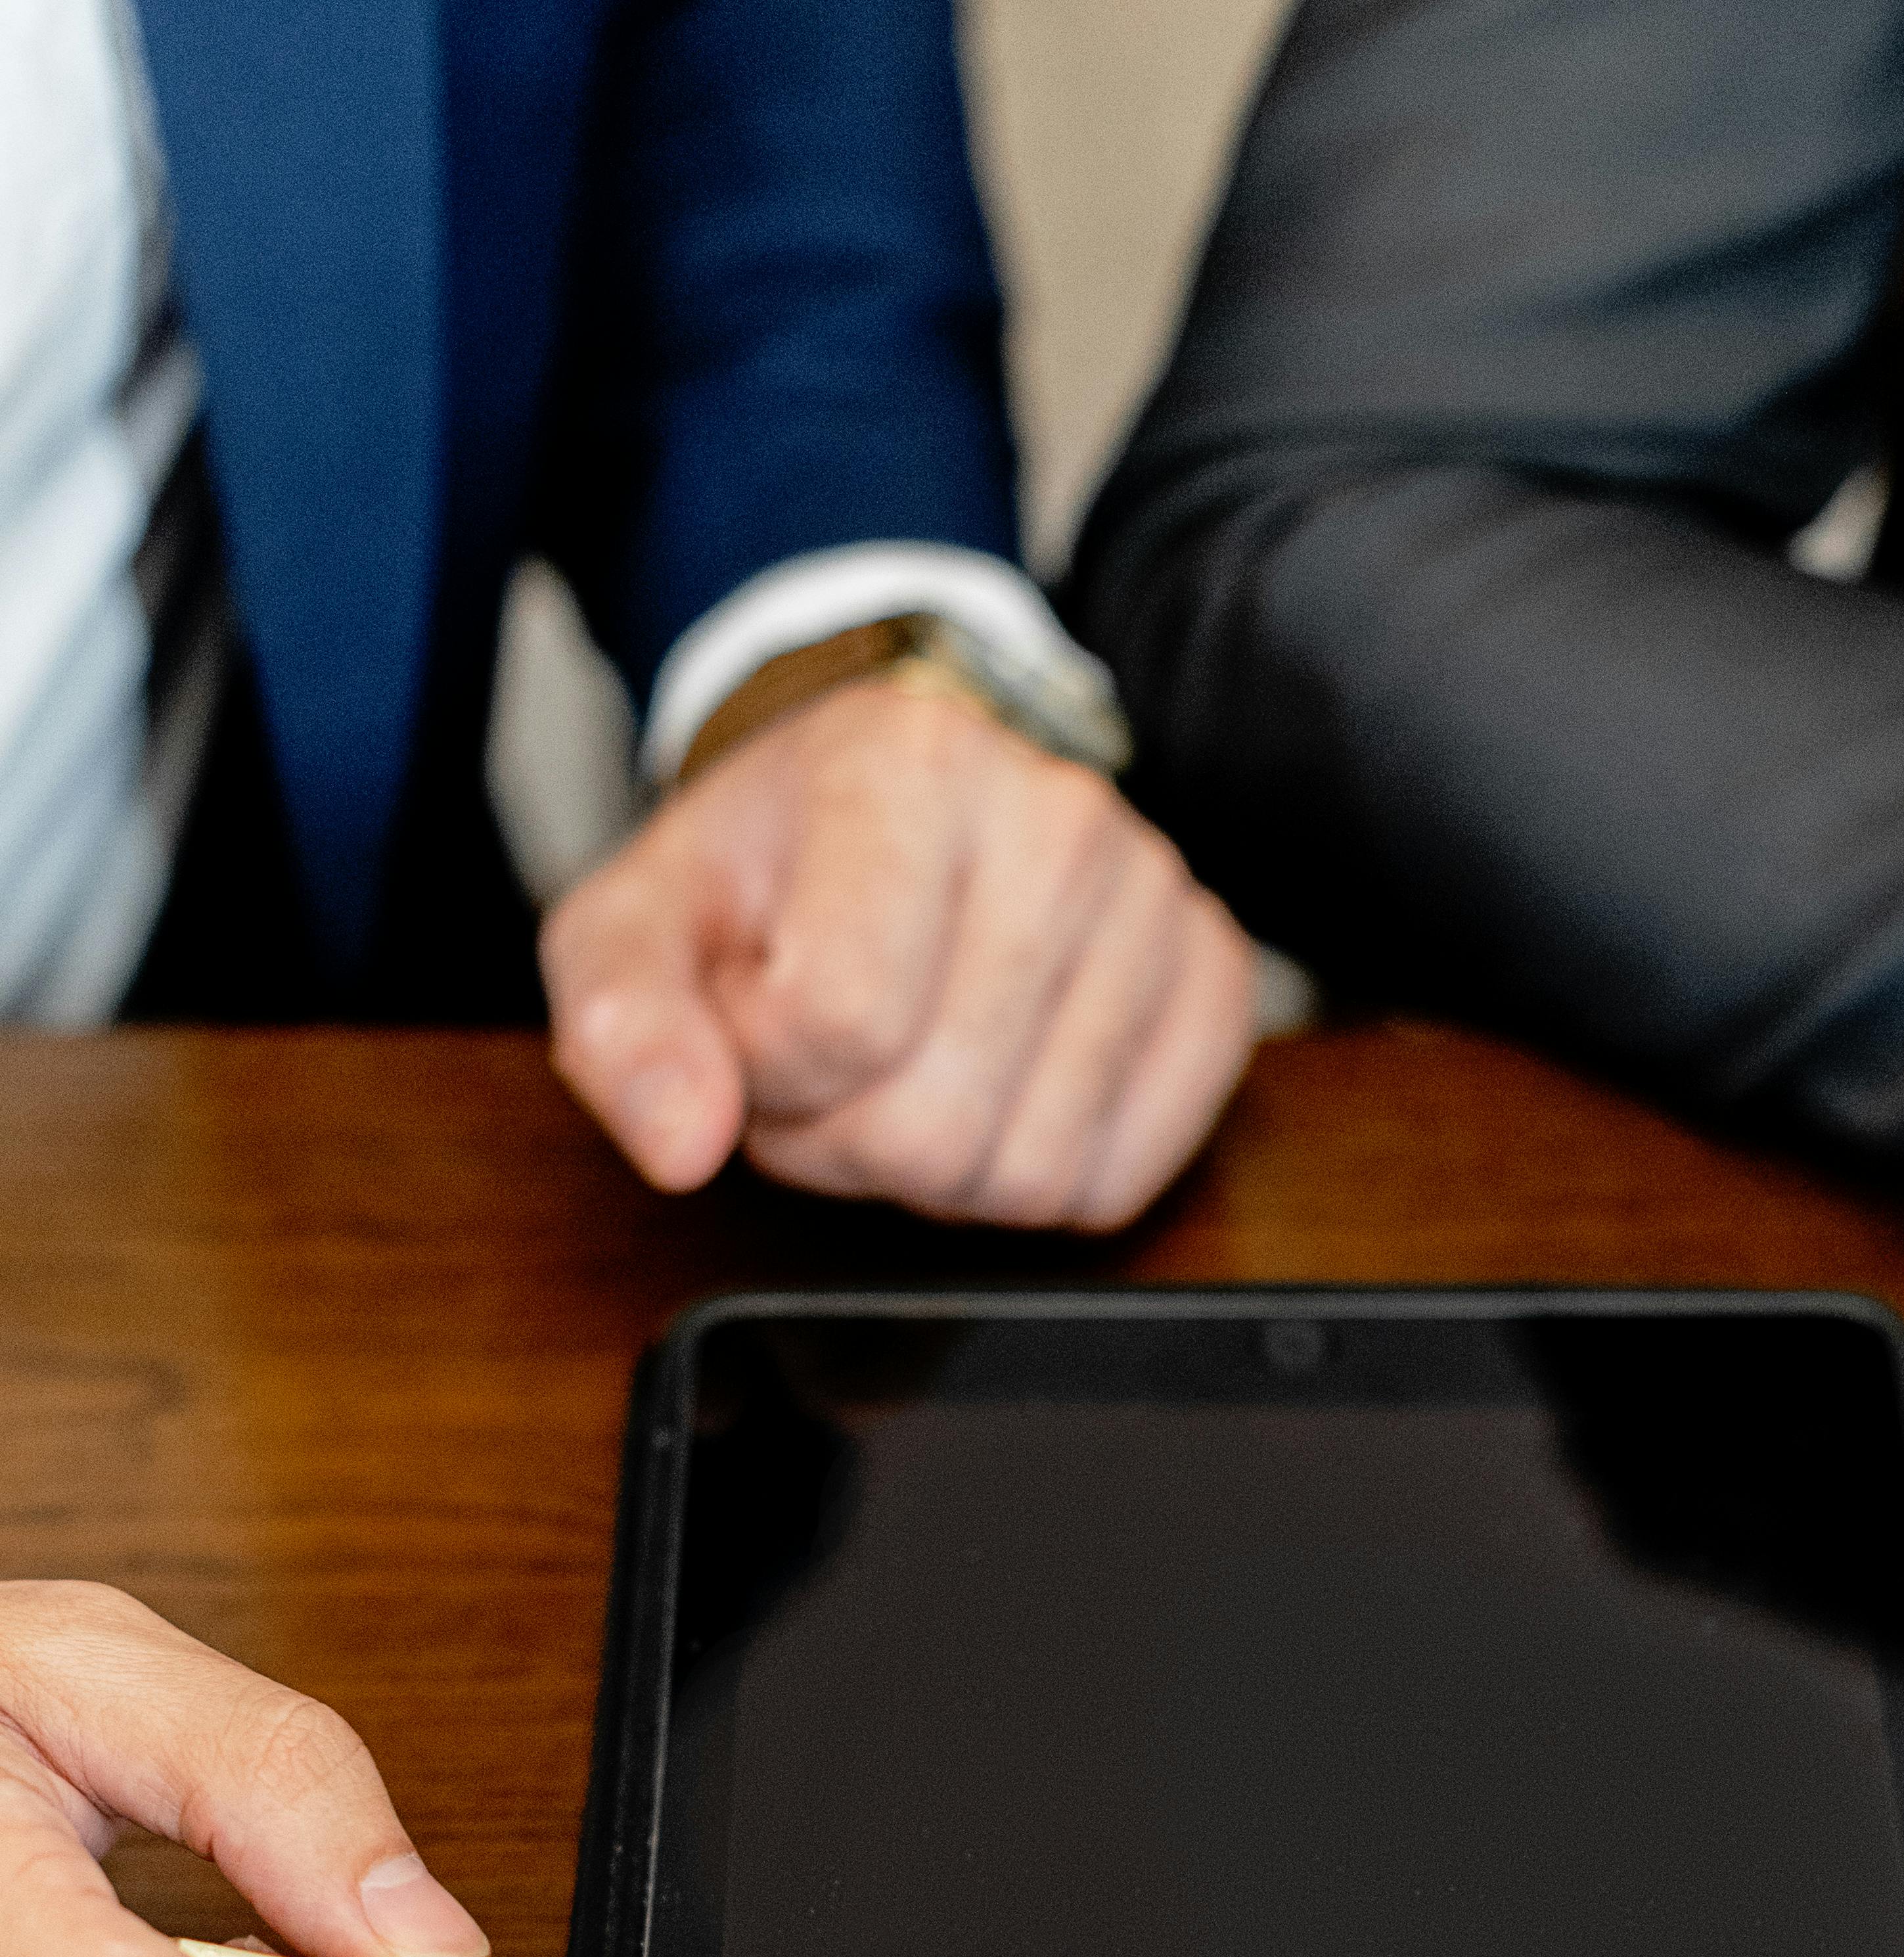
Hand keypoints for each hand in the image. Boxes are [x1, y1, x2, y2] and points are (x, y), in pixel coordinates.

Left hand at [542, 674, 1255, 1230]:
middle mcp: (1057, 815)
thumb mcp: (638, 927)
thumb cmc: (767, 876)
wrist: (887, 807)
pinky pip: (1120, 1179)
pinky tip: (997, 1088)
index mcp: (905, 764)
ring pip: (1030, 1173)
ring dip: (941, 1166)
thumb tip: (680, 1140)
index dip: (772, 1074)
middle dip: (850, 1137)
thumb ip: (623, 1026)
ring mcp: (1155, 899)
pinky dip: (1039, 1175)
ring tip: (909, 1067)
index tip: (761, 1017)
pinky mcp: (1215, 982)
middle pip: (936, 1125)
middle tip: (834, 1062)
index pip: (839, 1024)